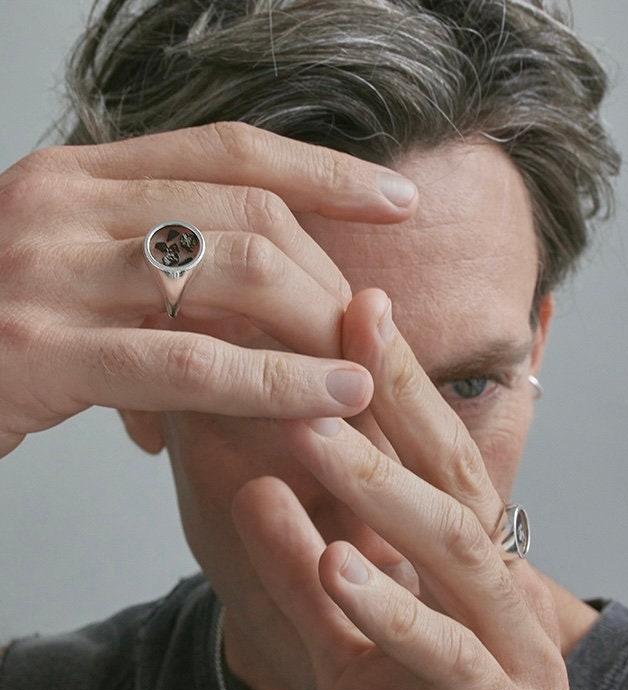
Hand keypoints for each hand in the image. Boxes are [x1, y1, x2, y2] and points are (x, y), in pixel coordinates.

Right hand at [0, 123, 416, 456]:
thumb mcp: (66, 289)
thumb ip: (146, 289)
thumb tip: (241, 344)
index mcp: (74, 178)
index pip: (226, 151)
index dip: (323, 170)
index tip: (392, 200)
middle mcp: (61, 202)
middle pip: (247, 211)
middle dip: (330, 275)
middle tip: (378, 329)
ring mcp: (47, 269)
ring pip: (232, 274)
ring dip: (317, 327)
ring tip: (369, 373)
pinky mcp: (38, 348)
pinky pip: (190, 361)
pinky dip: (273, 382)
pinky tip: (329, 402)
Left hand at [231, 289, 602, 689]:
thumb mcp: (360, 656)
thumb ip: (316, 579)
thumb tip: (262, 493)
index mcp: (471, 580)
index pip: (436, 463)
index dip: (395, 388)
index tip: (348, 309)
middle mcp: (503, 600)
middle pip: (457, 480)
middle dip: (404, 400)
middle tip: (350, 316)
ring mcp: (516, 660)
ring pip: (459, 556)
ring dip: (389, 490)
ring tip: (322, 429)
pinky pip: (453, 659)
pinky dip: (398, 611)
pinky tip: (344, 564)